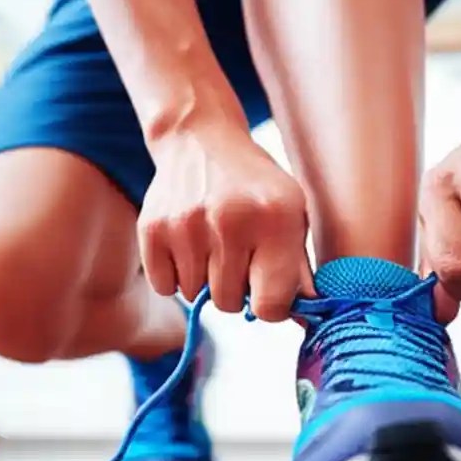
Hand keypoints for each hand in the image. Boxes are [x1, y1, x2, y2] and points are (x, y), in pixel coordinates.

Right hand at [140, 122, 313, 321]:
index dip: (270, 305)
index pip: (270, 304)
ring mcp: (187, 225)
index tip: (267, 289)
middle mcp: (231, 221)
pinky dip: (176, 275)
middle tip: (237, 255)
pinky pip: (166, 287)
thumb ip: (299, 270)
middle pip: (229, 303)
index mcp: (276, 219)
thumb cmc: (254, 186)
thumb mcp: (291, 215)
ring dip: (205, 279)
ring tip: (213, 243)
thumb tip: (307, 320)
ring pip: (195, 296)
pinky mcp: (153, 228)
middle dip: (235, 289)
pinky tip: (188, 244)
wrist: (201, 139)